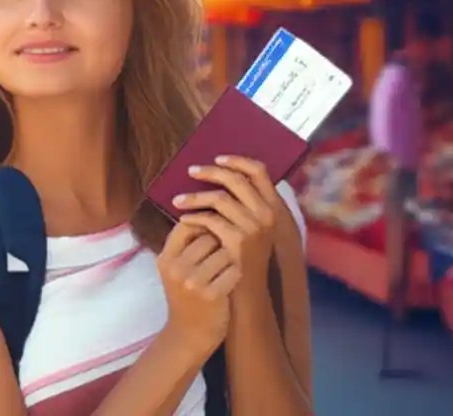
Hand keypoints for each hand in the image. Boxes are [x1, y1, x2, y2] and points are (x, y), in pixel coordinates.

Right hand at [156, 220, 238, 358]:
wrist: (190, 335)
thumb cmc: (186, 295)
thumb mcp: (175, 269)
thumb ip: (185, 244)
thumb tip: (207, 210)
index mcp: (165, 258)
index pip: (186, 224)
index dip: (204, 224)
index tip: (213, 234)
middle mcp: (176, 268)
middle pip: (208, 236)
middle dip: (220, 242)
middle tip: (221, 257)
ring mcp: (193, 282)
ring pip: (224, 251)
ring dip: (231, 258)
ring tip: (226, 270)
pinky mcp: (212, 295)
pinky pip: (233, 270)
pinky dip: (236, 274)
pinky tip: (231, 282)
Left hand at [175, 156, 284, 296]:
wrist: (249, 293)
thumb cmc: (247, 259)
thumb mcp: (255, 230)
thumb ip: (247, 206)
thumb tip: (222, 177)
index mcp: (275, 207)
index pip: (260, 171)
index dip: (237, 160)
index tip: (218, 158)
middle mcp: (268, 215)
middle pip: (235, 180)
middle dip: (210, 172)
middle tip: (190, 171)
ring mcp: (254, 228)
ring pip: (219, 198)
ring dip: (194, 197)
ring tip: (177, 200)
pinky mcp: (238, 241)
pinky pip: (210, 219)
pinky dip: (194, 217)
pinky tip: (183, 219)